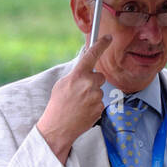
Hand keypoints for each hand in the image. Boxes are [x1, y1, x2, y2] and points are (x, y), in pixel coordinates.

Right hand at [36, 34, 112, 164]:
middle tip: (81, 92)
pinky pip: (100, 103)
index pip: (92, 55)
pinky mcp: (100, 108)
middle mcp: (89, 84)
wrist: (58, 128)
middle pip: (100, 77)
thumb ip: (76, 75)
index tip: (108, 38)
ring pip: (99, 91)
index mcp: (78, 75)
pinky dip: (93, 106)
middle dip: (93, 82)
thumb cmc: (58, 105)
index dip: (101, 44)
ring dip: (92, 95)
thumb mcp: (62, 84)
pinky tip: (83, 111)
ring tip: (79, 104)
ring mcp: (96, 97)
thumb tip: (84, 71)